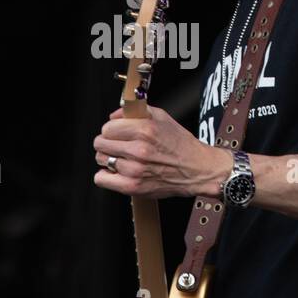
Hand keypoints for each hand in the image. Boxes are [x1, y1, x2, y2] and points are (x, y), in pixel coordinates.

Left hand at [92, 104, 228, 198]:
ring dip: (108, 158)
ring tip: (122, 159)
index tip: (117, 133)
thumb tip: (114, 115)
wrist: (197, 170)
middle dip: (108, 143)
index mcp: (145, 129)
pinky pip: (101, 179)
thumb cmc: (181, 145)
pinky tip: (117, 172)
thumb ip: (136, 112)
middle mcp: (139, 149)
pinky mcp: (133, 186)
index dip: (111, 129)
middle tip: (118, 146)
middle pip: (100, 143)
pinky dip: (106, 176)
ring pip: (100, 160)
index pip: (107, 127)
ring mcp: (135, 169)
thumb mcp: (162, 117)